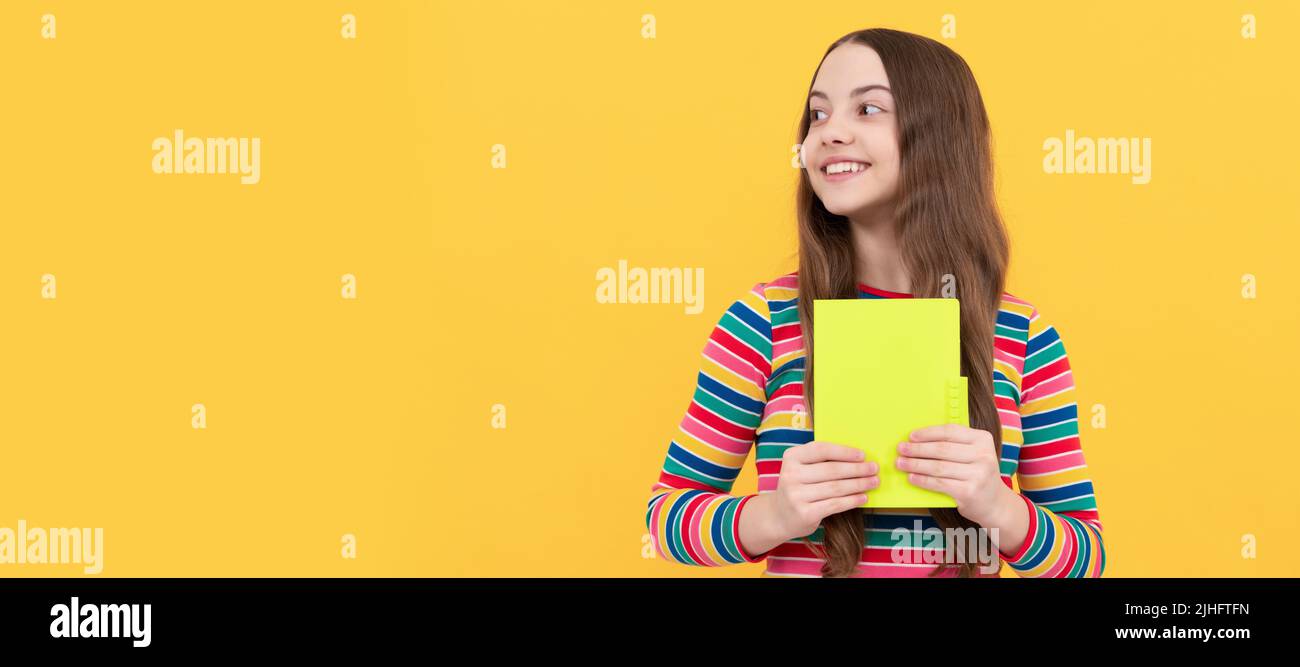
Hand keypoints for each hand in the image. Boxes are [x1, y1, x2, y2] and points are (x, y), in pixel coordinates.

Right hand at [769, 441, 879, 540]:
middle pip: (832, 470)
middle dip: (857, 469)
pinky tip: (863, 497)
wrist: (779, 516)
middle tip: (874, 468)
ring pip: (836, 487)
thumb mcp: (801, 468)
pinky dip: (852, 500)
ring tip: (873, 482)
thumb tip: (858, 458)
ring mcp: (796, 495)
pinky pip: (835, 504)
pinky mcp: (805, 513)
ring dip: (859, 484)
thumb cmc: (798, 488)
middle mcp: (791, 475)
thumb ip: (821, 461)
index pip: (821, 449)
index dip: (844, 452)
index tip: (862, 455)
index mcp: (791, 457)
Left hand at [895, 424, 1010, 527]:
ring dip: (915, 464)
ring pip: (938, 467)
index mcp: (983, 439)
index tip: (911, 436)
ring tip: (901, 463)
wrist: (995, 504)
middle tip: (901, 449)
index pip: (950, 432)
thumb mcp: (973, 454)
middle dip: (917, 449)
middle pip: (942, 449)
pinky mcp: (969, 492)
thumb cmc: (976, 475)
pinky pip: (939, 483)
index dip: (928, 433)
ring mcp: (978, 474)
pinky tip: (911, 478)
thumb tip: (917, 439)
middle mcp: (983, 455)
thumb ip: (953, 445)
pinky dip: (923, 480)